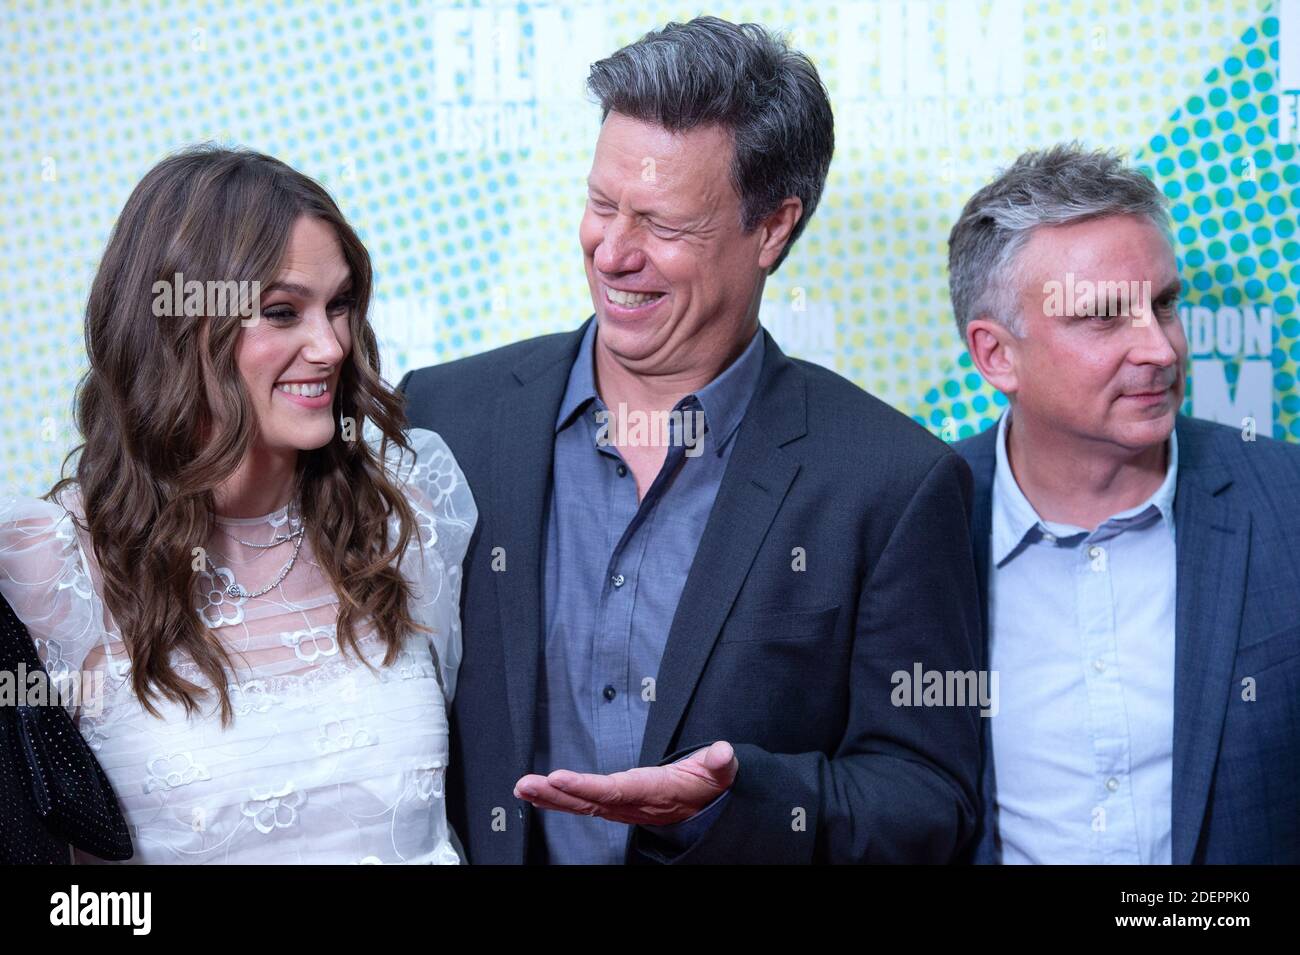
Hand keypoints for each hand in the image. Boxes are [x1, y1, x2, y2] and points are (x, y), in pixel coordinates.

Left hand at [513, 740, 737, 826]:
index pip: (616, 790)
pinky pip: (586, 804)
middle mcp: (635, 803)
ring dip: (551, 797)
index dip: (586, 786)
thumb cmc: (711, 784)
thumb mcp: (721, 771)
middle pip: (591, 800)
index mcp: (655, 792)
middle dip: (556, 793)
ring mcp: (624, 806)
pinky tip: (540, 794)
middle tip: (527, 785)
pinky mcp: (618, 804)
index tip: (559, 778)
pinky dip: (561, 799)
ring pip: (583, 804)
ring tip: (523, 788)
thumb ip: (720, 763)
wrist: (711, 807)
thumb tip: (723, 752)